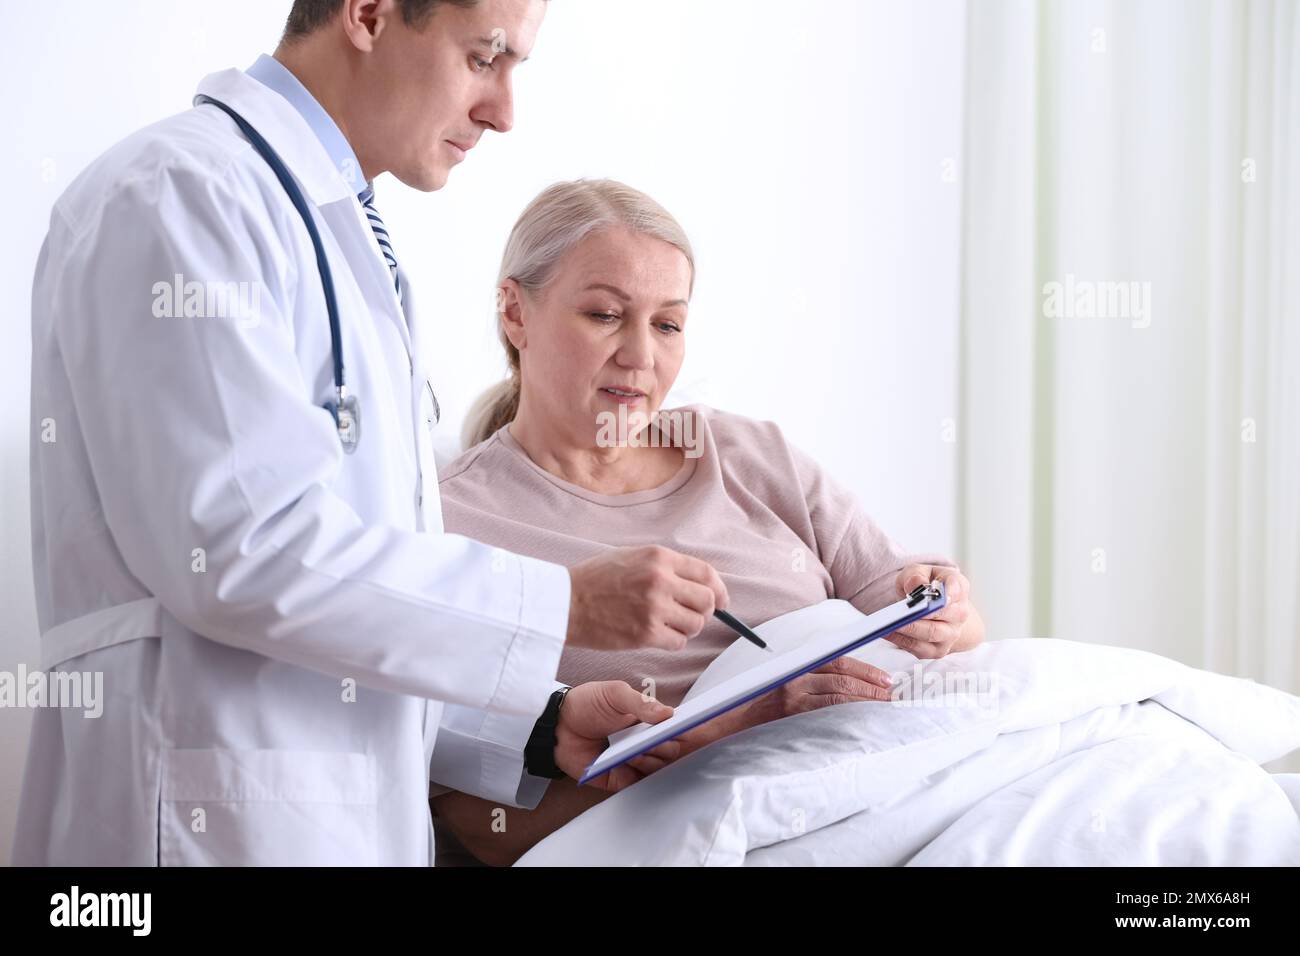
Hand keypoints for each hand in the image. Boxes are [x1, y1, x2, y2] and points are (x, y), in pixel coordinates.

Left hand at [554, 681, 681, 792]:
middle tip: (653, 740)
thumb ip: (641, 703)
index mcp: (648, 721)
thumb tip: (669, 714)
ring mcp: (634, 762)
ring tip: (634, 751)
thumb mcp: (614, 694)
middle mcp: (644, 742)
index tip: (687, 727)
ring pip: (657, 768)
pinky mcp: (620, 779)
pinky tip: (629, 763)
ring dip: (650, 760)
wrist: (557, 725)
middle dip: (665, 746)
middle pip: (670, 750)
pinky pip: (638, 784)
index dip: (683, 729)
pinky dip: (638, 775)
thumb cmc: (587, 704)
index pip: (674, 728)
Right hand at [566, 545, 728, 649]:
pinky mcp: (645, 634)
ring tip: (670, 625)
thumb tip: (698, 583)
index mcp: (659, 557)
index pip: (706, 574)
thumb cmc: (595, 579)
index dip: (719, 590)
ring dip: (688, 628)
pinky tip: (658, 636)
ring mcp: (654, 608)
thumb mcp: (632, 556)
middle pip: (707, 601)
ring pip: (696, 624)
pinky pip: (678, 642)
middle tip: (691, 615)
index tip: (721, 601)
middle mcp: (661, 580)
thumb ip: (664, 566)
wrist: (565, 602)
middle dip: (705, 611)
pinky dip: (674, 641)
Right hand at [678, 657, 893, 756]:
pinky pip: (826, 718)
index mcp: (794, 668)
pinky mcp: (790, 720)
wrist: (726, 727)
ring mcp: (792, 702)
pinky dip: (847, 718)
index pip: (836, 663)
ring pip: (838, 698)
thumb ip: (807, 680)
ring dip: (866, 702)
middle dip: (872, 687)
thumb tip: (847, 684)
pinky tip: (862, 722)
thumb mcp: (781, 685)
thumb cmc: (755, 707)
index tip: (885, 679)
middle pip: (842, 680)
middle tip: (893, 696)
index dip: (864, 670)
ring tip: (885, 708)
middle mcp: (793, 681)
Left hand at [886, 564, 971, 658]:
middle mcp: (960, 613)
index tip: (934, 593)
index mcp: (959, 588)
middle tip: (902, 611)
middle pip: (943, 614)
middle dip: (922, 613)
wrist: (933, 608)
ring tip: (888, 624)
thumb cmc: (926, 586)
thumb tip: (915, 585)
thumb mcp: (919, 572)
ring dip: (910, 629)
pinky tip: (886, 632)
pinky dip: (902, 640)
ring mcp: (951, 633)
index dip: (948, 591)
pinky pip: (920, 648)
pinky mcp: (938, 650)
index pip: (957, 588)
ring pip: (932, 633)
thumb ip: (916, 574)